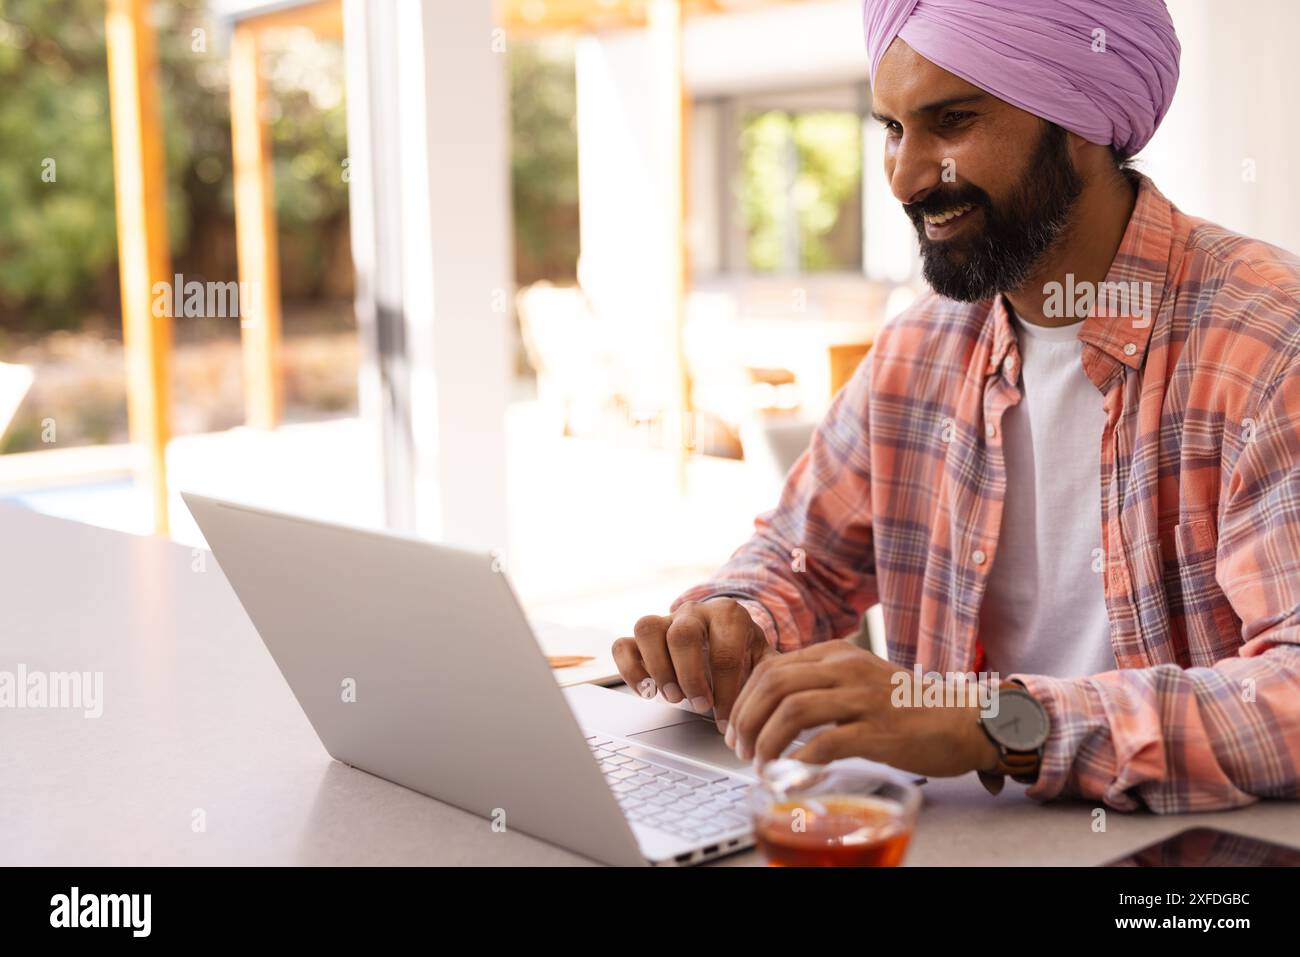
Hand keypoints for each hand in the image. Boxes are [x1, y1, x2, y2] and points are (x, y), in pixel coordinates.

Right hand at [612, 598, 778, 734]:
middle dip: (690, 677)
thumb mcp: (762, 660)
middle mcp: (694, 611)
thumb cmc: (743, 652)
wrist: (724, 632)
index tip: (727, 718)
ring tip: (672, 697)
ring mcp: (666, 620)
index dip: (725, 690)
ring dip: (659, 669)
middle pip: (682, 636)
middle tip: (700, 705)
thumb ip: (766, 677)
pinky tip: (647, 691)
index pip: (724, 651)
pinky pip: (623, 644)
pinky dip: (630, 669)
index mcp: (729, 615)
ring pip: (647, 629)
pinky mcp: (643, 637)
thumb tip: (770, 707)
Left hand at [727, 639, 1000, 777]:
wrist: (963, 720)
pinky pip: (828, 741)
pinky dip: (801, 758)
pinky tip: (793, 771)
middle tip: (739, 747)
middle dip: (746, 718)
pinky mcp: (881, 731)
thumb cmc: (906, 706)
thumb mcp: (858, 679)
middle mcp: (847, 668)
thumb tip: (769, 704)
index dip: (744, 699)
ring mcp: (864, 698)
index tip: (736, 726)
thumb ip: (819, 684)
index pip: (771, 667)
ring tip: (759, 761)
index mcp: (837, 654)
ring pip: (794, 709)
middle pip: (775, 684)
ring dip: (767, 739)